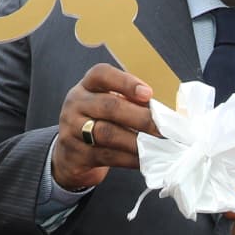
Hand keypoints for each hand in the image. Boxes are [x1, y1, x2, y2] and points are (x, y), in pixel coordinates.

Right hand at [52, 64, 155, 191]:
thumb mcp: (108, 105)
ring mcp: (72, 129)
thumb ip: (130, 102)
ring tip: (158, 145)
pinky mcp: (77, 154)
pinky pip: (107, 155)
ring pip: (107, 133)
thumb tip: (163, 113)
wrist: (70, 154)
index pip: (102, 74)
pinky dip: (130, 158)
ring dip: (137, 140)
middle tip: (163, 128)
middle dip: (140, 117)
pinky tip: (145, 159)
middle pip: (109, 106)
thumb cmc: (99, 122)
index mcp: (87, 86)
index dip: (126, 82)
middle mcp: (76, 104)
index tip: (148, 94)